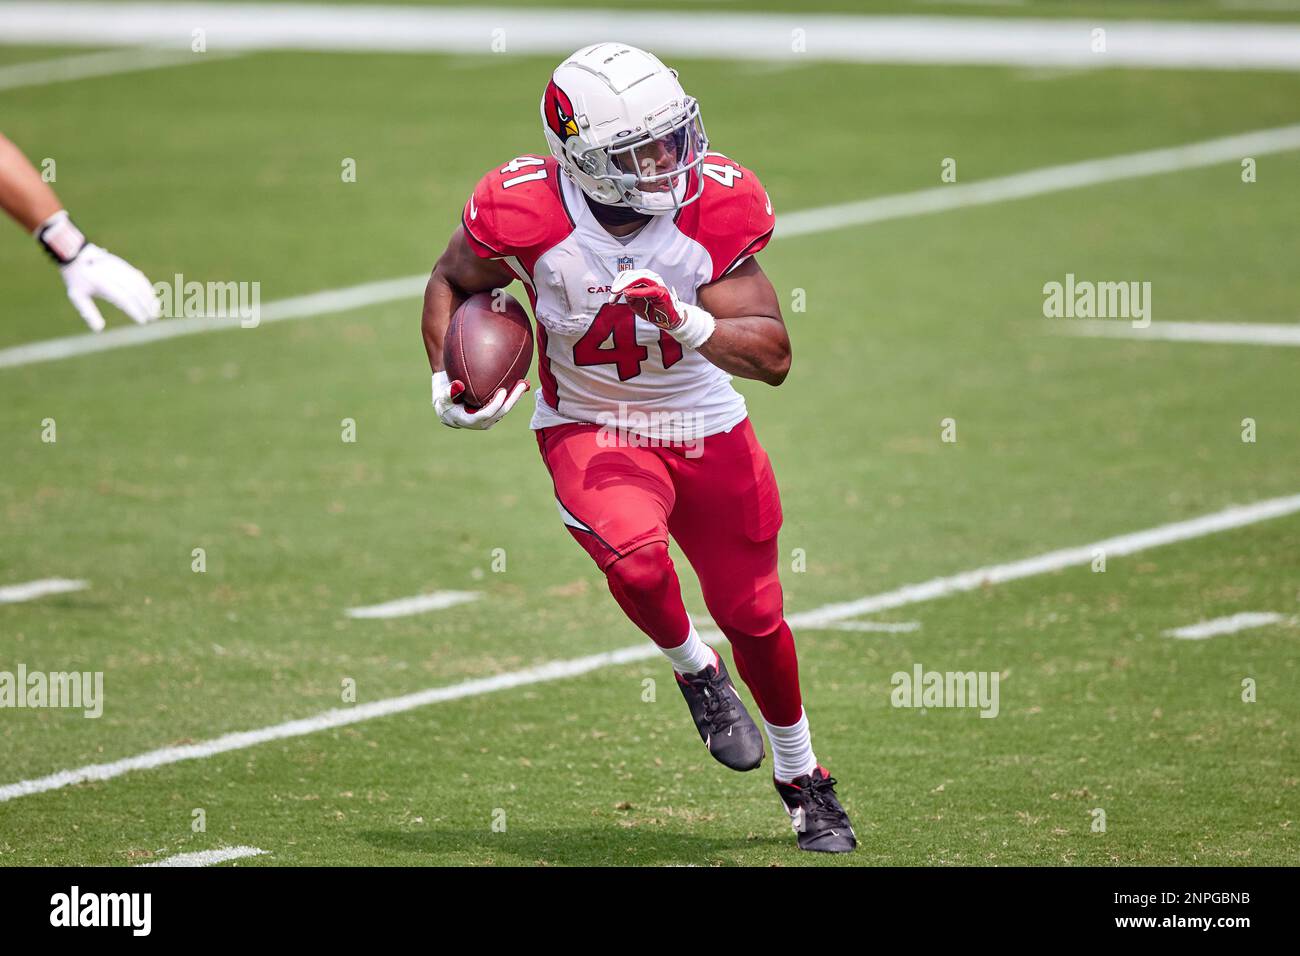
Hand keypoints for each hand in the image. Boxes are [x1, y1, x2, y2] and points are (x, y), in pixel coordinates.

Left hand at [38, 212, 159, 330]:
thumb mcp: (77, 296)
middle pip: (135, 292)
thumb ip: (89, 312)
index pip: (123, 298)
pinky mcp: (124, 265)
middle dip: (146, 306)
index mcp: (101, 283)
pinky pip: (139, 277)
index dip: (134, 310)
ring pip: (140, 284)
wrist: (76, 254)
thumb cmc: (77, 279)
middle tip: (152, 318)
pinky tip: (152, 298)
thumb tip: (99, 329)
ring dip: (150, 298)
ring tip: (156, 311)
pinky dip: (148, 288)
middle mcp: (113, 274)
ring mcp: (120, 268)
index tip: (142, 321)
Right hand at [432, 370, 528, 429]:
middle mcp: (482, 422)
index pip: (487, 414)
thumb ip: (448, 392)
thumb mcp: (441, 396)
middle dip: (513, 399)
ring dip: (516, 397)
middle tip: (521, 384)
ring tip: (525, 382)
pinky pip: (504, 404)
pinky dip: (513, 395)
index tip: (502, 391)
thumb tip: (458, 385)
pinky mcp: (493, 413)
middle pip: (501, 412)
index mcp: (470, 421)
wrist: (446, 404)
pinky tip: (521, 382)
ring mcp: (489, 418)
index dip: (496, 404)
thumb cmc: (443, 398)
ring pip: (505, 409)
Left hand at [608, 268, 714, 348]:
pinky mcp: (662, 291)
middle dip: (620, 283)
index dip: (617, 284)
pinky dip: (637, 291)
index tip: (612, 297)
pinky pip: (649, 289)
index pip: (627, 275)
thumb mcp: (635, 303)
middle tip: (613, 293)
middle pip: (631, 274)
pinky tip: (628, 294)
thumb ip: (628, 295)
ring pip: (639, 277)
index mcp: (643, 278)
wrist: (666, 320)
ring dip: (626, 284)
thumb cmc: (652, 310)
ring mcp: (657, 283)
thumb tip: (623, 291)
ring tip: (617, 292)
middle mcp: (650, 277)